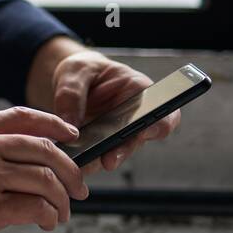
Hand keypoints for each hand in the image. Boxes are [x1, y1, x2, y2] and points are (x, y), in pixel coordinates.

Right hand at [0, 106, 88, 232]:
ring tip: (60, 214)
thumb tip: (12, 174)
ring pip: (45, 180)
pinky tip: (44, 223)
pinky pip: (33, 208)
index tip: (72, 135)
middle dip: (71, 169)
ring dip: (62, 199)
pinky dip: (47, 216)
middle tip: (79, 188)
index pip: (22, 118)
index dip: (54, 124)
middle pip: (44, 149)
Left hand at [50, 48, 180, 175]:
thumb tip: (70, 122)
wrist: (71, 83)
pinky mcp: (99, 147)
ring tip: (82, 161)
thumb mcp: (76, 71)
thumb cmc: (84, 70)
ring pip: (114, 154)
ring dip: (99, 159)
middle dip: (123, 151)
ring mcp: (117, 136)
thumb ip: (73, 92)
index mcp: (138, 92)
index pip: (163, 112)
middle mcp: (133, 118)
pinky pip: (94, 159)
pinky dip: (83, 161)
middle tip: (109, 159)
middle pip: (138, 141)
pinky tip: (71, 160)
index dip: (160, 124)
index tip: (147, 130)